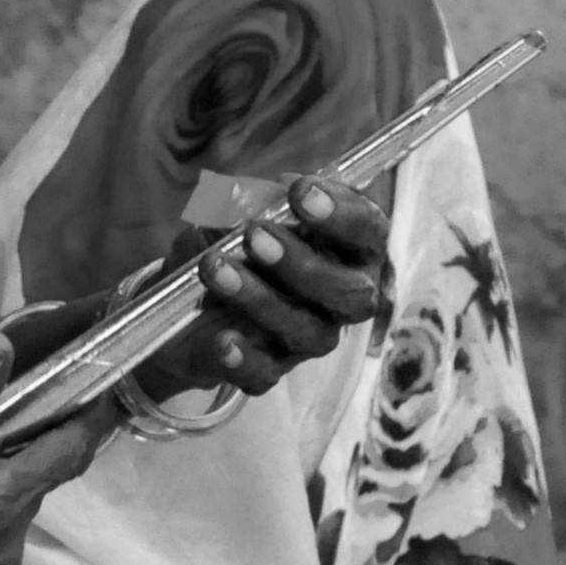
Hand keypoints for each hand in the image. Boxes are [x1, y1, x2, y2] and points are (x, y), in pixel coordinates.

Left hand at [136, 173, 393, 404]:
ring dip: (260, 299)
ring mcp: (312, 337)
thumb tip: (248, 199)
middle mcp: (345, 296)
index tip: (300, 191)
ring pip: (307, 331)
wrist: (196, 296)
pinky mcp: (273, 369)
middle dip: (301, 263)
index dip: (341, 214)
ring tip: (215, 268)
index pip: (368, 230)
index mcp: (352, 247)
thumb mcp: (239, 208)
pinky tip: (221, 339)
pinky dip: (243, 359)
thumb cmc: (238, 238)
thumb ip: (249, 201)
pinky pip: (265, 373)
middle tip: (253, 234)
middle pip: (350, 293)